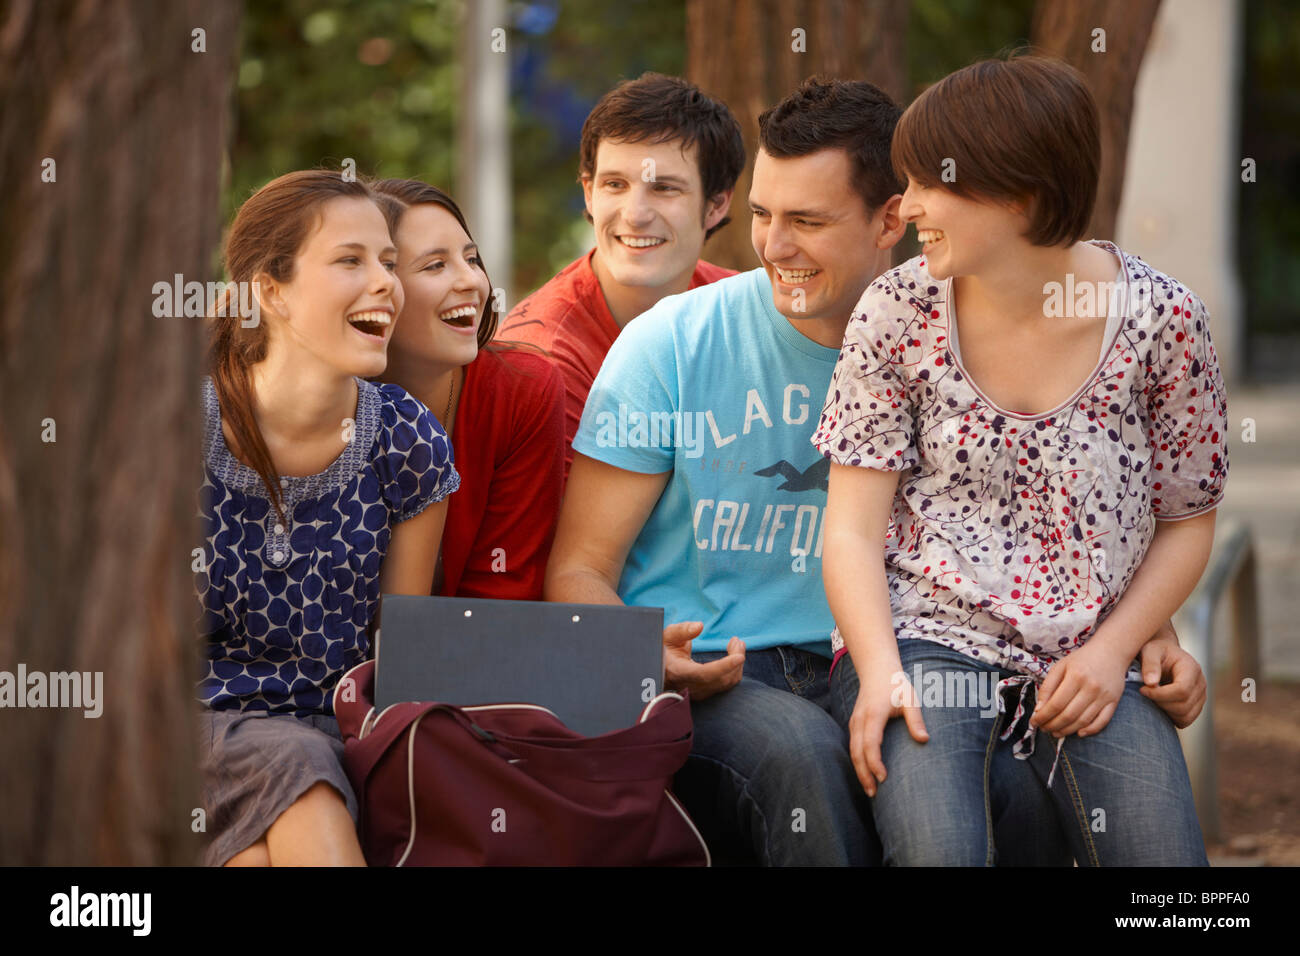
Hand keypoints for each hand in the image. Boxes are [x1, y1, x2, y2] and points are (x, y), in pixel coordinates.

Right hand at [662, 621, 743, 700]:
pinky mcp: (707, 693)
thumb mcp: (667, 636)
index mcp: (679, 672)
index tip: (739, 656)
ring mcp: (699, 693)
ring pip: (727, 683)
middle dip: (735, 658)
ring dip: (737, 664)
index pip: (705, 674)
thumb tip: (700, 626)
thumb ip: (682, 630)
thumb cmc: (664, 650)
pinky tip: (735, 655)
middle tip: (737, 640)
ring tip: (737, 644)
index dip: (724, 667)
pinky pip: (726, 684)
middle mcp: (690, 687)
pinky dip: (735, 670)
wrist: (660, 670)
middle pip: (721, 678)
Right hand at [847, 654, 927, 797]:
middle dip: (864, 774)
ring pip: (853, 751)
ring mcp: (854, 722)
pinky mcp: (854, 724)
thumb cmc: (896, 684)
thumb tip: (923, 739)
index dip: (875, 762)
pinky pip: (853, 746)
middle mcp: (860, 720)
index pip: (871, 743)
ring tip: (870, 790)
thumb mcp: (911, 698)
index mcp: (874, 714)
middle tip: (874, 793)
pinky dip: (857, 762)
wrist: (876, 669)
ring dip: (859, 771)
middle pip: (857, 752)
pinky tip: (865, 773)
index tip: (884, 778)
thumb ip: (916, 718)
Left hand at [1032, 639, 1127, 738]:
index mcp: (1076, 676)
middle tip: (1044, 729)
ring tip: (1056, 732)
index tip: (1034, 721)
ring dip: (1067, 731)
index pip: (1056, 704)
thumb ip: (1048, 687)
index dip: (1043, 716)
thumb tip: (1039, 709)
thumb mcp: (1060, 666)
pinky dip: (1090, 730)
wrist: (1111, 651)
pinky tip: (1078, 733)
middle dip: (1052, 725)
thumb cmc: (1082, 659)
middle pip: (1069, 715)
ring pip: (1084, 721)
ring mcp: (1104, 696)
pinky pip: (1102, 722)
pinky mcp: (1114, 702)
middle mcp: (1091, 688)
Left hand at [1137, 624, 1206, 728]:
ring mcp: (1201, 695)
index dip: (1160, 695)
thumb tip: (1151, 683)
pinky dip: (1171, 717)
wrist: (1164, 653)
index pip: (1182, 690)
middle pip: (1184, 706)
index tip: (1142, 690)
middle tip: (1145, 695)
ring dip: (1165, 712)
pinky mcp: (1196, 705)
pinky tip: (1159, 704)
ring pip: (1186, 716)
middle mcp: (1201, 683)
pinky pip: (1186, 720)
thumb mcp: (1150, 651)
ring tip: (1152, 699)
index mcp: (1192, 668)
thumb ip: (1150, 665)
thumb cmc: (1156, 651)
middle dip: (1160, 704)